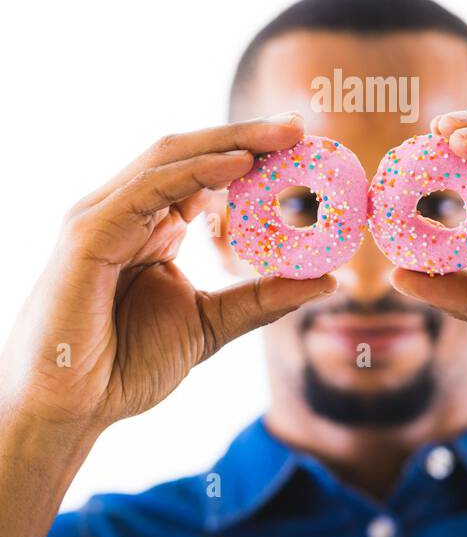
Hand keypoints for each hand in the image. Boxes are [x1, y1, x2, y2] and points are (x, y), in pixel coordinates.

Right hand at [0, 116, 334, 434]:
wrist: (70, 409)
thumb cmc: (123, 368)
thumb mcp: (210, 325)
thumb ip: (261, 299)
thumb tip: (326, 280)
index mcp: (149, 226)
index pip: (202, 173)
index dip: (251, 154)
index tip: (305, 149)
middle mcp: (125, 211)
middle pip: (188, 154)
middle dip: (246, 135)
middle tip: (300, 128)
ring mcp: (103, 216)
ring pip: (169, 158)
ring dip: (230, 141)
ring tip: (284, 137)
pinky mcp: (88, 233)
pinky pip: (148, 188)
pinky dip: (196, 171)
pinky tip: (240, 165)